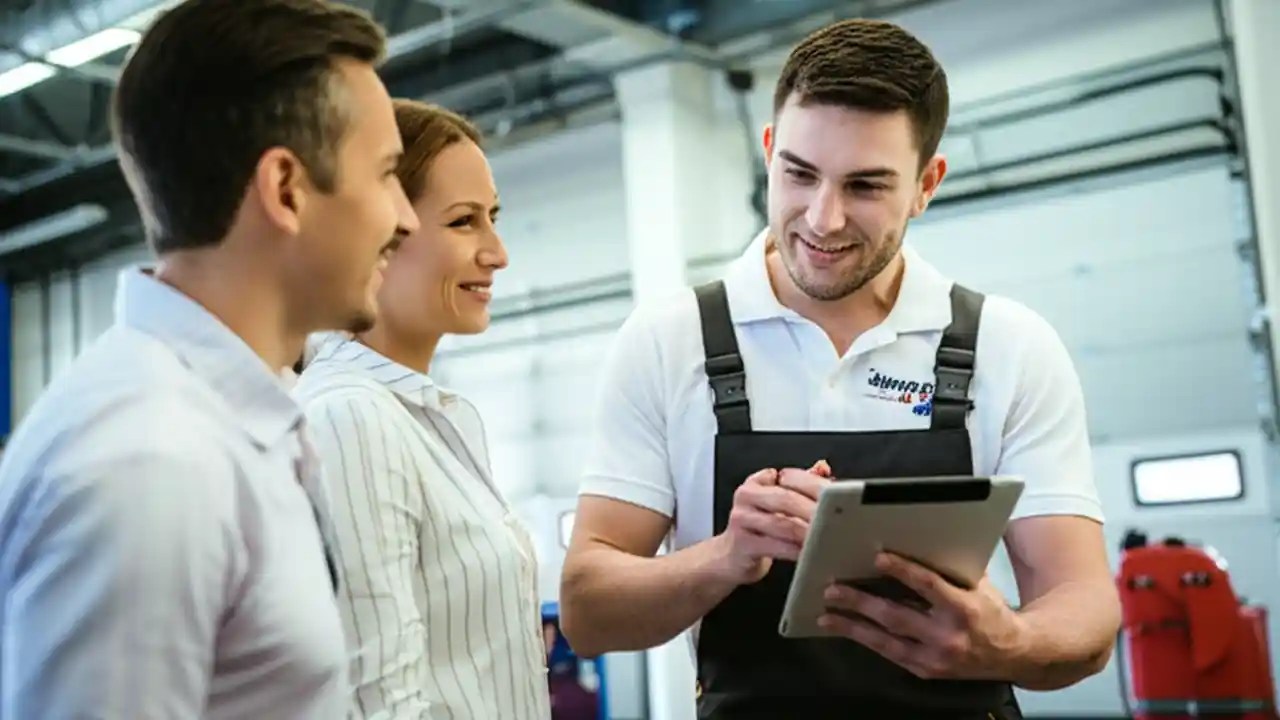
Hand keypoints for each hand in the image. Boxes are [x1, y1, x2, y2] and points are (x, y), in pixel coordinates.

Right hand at [715, 461, 830, 584]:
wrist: (730, 556)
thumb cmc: (758, 528)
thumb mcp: (775, 503)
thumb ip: (800, 485)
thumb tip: (823, 468)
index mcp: (756, 482)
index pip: (790, 477)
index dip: (816, 485)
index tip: (837, 496)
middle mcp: (746, 496)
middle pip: (786, 498)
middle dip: (814, 510)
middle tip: (837, 519)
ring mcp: (742, 520)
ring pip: (782, 524)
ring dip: (807, 532)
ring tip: (827, 536)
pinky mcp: (742, 544)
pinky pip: (775, 546)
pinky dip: (795, 550)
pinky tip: (810, 553)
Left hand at [818, 552, 1025, 681]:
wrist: (1014, 654)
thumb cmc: (990, 609)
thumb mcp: (978, 583)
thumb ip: (949, 566)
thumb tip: (915, 539)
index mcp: (964, 607)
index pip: (928, 585)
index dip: (901, 570)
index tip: (877, 557)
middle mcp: (948, 635)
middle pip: (897, 616)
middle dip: (861, 602)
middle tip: (833, 588)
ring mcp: (935, 657)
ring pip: (886, 641)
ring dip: (853, 626)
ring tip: (826, 613)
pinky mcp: (926, 671)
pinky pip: (890, 654)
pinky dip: (866, 640)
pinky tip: (846, 629)